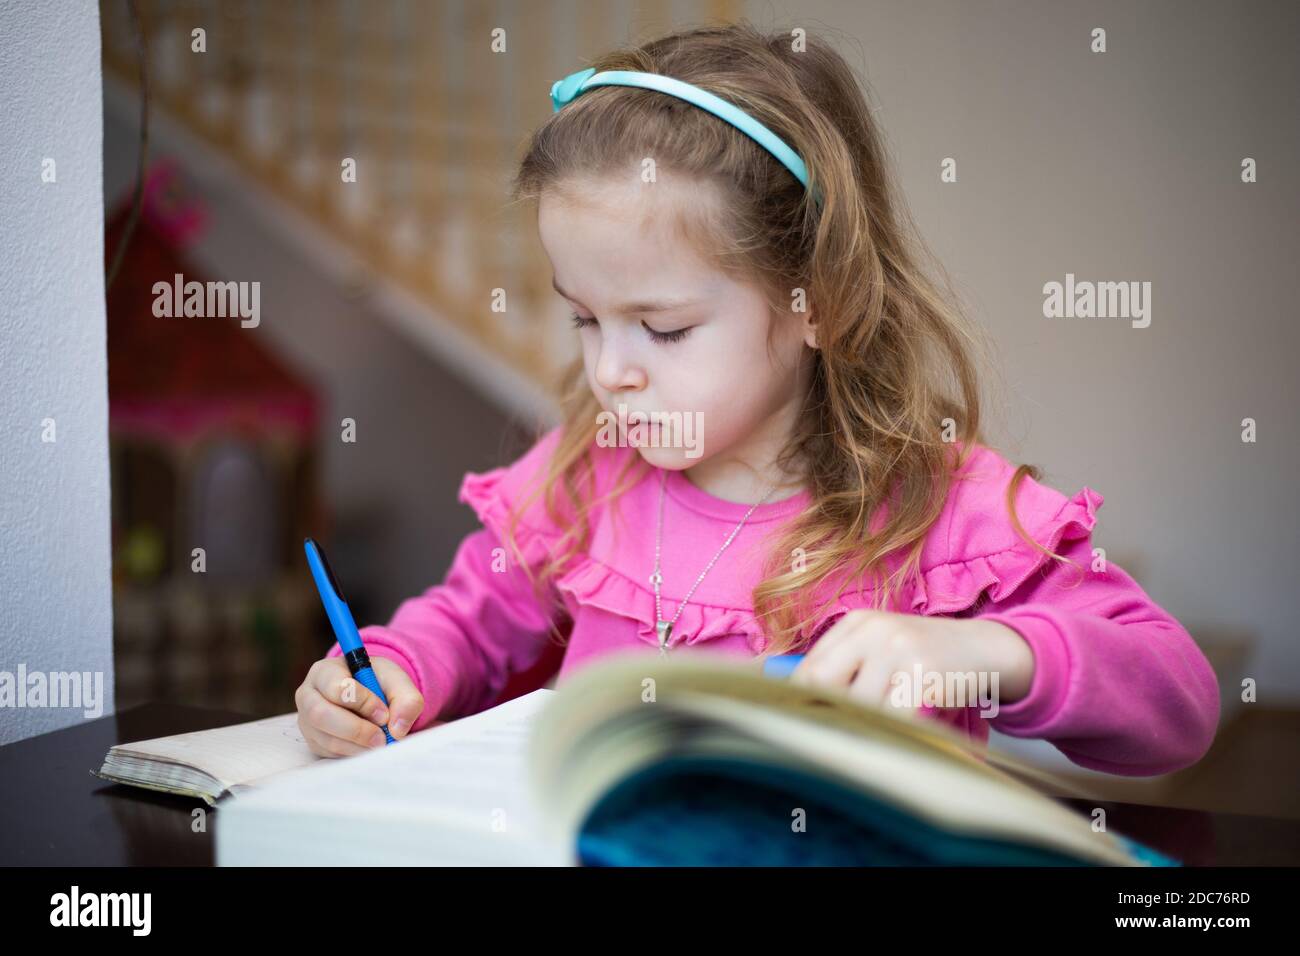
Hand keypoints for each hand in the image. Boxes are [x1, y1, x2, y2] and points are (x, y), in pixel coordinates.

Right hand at [295, 655, 428, 756]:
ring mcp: (307, 721)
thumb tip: (398, 729)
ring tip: (381, 743)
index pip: (337, 688)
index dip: (363, 703)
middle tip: (382, 738)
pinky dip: (354, 753)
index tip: (384, 714)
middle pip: (321, 715)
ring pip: (326, 739)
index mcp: (324, 672)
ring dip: (358, 745)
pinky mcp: (314, 741)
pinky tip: (369, 747)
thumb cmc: (378, 681)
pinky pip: (330, 754)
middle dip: (356, 729)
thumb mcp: (396, 680)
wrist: (370, 694)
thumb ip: (406, 698)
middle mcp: (308, 696)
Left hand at [789, 610, 1033, 715]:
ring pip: (861, 705)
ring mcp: (900, 650)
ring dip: (868, 725)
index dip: (802, 700)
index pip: (809, 667)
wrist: (983, 647)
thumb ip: (844, 665)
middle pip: (826, 684)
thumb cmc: (923, 655)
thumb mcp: (881, 646)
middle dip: (829, 713)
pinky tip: (904, 730)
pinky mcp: (924, 673)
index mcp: (857, 622)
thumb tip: (798, 699)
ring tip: (880, 730)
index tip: (804, 723)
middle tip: (838, 735)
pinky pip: (894, 716)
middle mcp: (875, 631)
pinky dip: (895, 729)